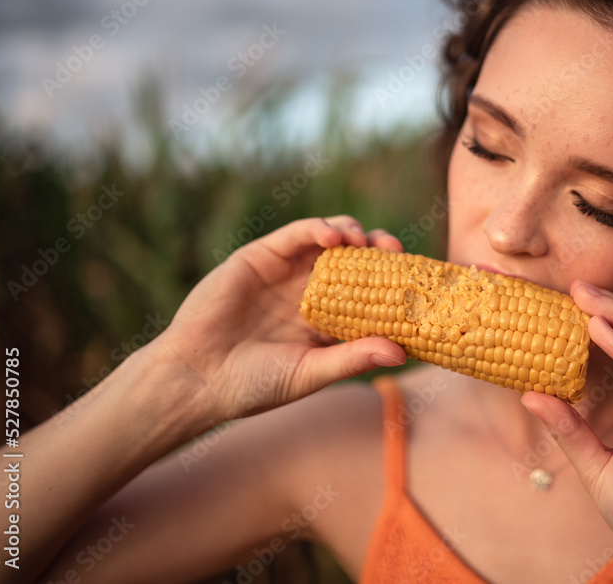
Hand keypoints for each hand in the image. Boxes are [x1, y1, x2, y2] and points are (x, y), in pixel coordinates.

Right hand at [147, 215, 407, 423]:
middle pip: (356, 259)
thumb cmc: (253, 385)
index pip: (371, 291)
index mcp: (327, 320)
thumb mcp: (310, 372)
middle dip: (379, 249)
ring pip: (329, 240)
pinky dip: (318, 228)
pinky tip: (333, 238)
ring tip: (366, 242)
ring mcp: (287, 272)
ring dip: (353, 233)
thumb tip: (403, 352)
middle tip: (395, 251)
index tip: (415, 281)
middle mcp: (310, 291)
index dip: (393, 282)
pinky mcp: (261, 256)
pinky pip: (296, 234)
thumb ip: (353, 358)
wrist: (196, 378)